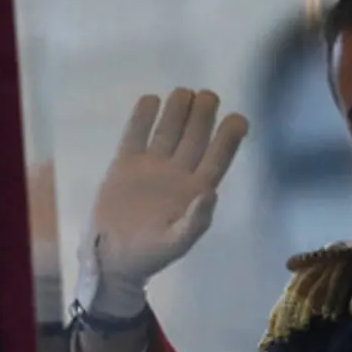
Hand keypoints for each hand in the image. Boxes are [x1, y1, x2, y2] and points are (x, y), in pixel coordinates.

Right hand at [77, 89, 248, 313]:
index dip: (229, 138)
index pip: (217, 158)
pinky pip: (135, 136)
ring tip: (184, 92)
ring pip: (168, 131)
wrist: (112, 258)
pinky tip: (150, 99)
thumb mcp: (176, 243)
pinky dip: (141, 118)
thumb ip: (194, 221)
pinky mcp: (125, 164)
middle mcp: (177, 173)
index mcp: (196, 190)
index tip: (239, 118)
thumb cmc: (150, 254)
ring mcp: (152, 166)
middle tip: (208, 96)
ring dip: (177, 111)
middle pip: (194, 138)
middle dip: (203, 116)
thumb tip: (211, 194)